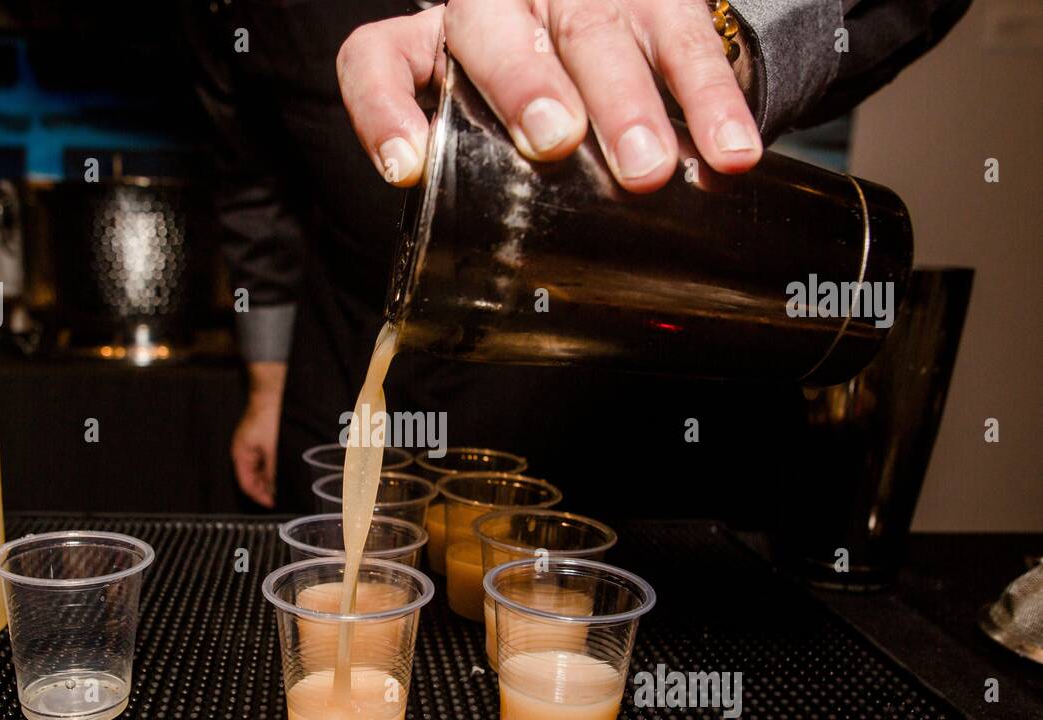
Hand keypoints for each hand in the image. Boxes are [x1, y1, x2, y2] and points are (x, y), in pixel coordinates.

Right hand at [231, 362, 285, 507]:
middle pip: (255, 478)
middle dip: (269, 488)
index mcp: (240, 454)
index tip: (275, 504)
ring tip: (290, 483)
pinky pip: (269, 459)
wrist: (274, 391)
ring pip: (264, 469)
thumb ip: (274, 471)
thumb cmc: (268, 416)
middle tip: (285, 496)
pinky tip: (290, 468)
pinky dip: (278, 466)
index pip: (247, 485)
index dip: (261, 497)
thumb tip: (277, 489)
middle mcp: (245, 451)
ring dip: (275, 477)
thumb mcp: (273, 449)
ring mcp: (255, 445)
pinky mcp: (264, 439)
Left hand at [337, 0, 761, 192]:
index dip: (383, 110)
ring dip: (626, 101)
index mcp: (432, 47)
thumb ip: (475, 189)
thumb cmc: (527, 121)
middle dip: (525, 84)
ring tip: (648, 170)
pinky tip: (731, 152)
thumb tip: (473, 301)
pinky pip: (687, 42)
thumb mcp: (485, 145)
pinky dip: (711, 101)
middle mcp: (497, 3)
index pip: (378, 61)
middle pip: (493, 29)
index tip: (405, 169)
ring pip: (595, 30)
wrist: (616, 49)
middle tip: (553, 142)